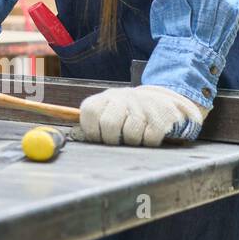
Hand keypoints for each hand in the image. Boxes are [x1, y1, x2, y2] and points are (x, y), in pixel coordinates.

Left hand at [79, 85, 207, 145]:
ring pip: (130, 134)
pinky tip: (148, 135)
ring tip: (134, 136)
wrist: (163, 101)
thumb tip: (75, 135)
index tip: (97, 138)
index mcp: (107, 97)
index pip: (90, 111)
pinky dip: (148, 143)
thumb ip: (93, 121)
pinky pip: (150, 138)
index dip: (91, 130)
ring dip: (132, 142)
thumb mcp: (109, 109)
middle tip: (116, 141)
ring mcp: (143, 105)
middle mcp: (124, 97)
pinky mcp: (161, 115)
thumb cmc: (128, 112)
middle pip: (109, 125)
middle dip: (111, 140)